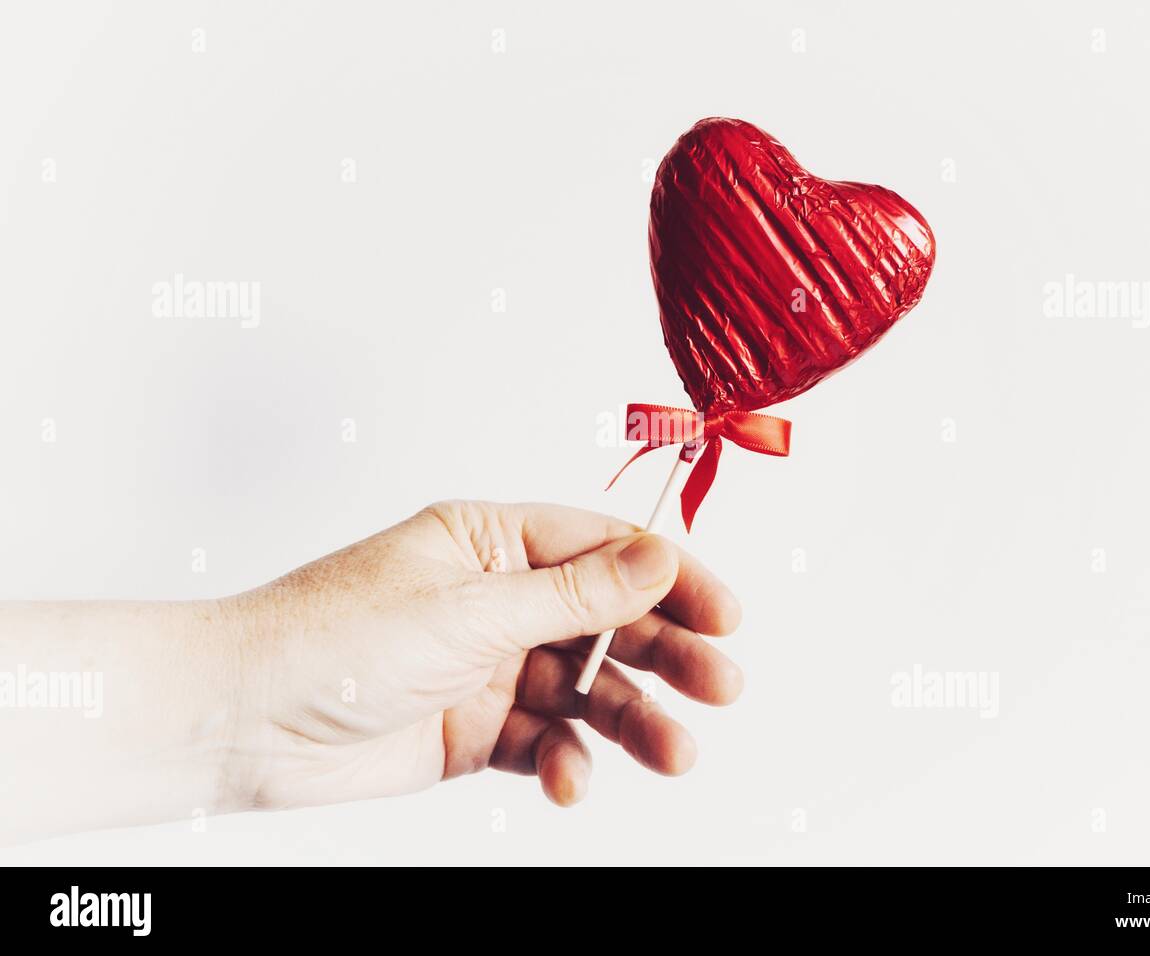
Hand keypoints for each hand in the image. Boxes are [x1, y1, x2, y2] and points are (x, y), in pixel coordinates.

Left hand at [226, 501, 743, 809]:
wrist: (243, 724)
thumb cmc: (332, 639)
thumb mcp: (468, 610)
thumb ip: (571, 595)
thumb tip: (658, 558)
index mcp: (492, 543)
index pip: (604, 549)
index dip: (671, 578)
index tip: (725, 614)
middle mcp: (498, 601)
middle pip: (608, 622)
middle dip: (667, 654)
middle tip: (720, 686)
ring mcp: (489, 667)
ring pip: (586, 690)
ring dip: (632, 721)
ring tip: (674, 753)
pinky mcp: (476, 731)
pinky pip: (545, 743)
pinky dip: (566, 762)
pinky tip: (569, 780)